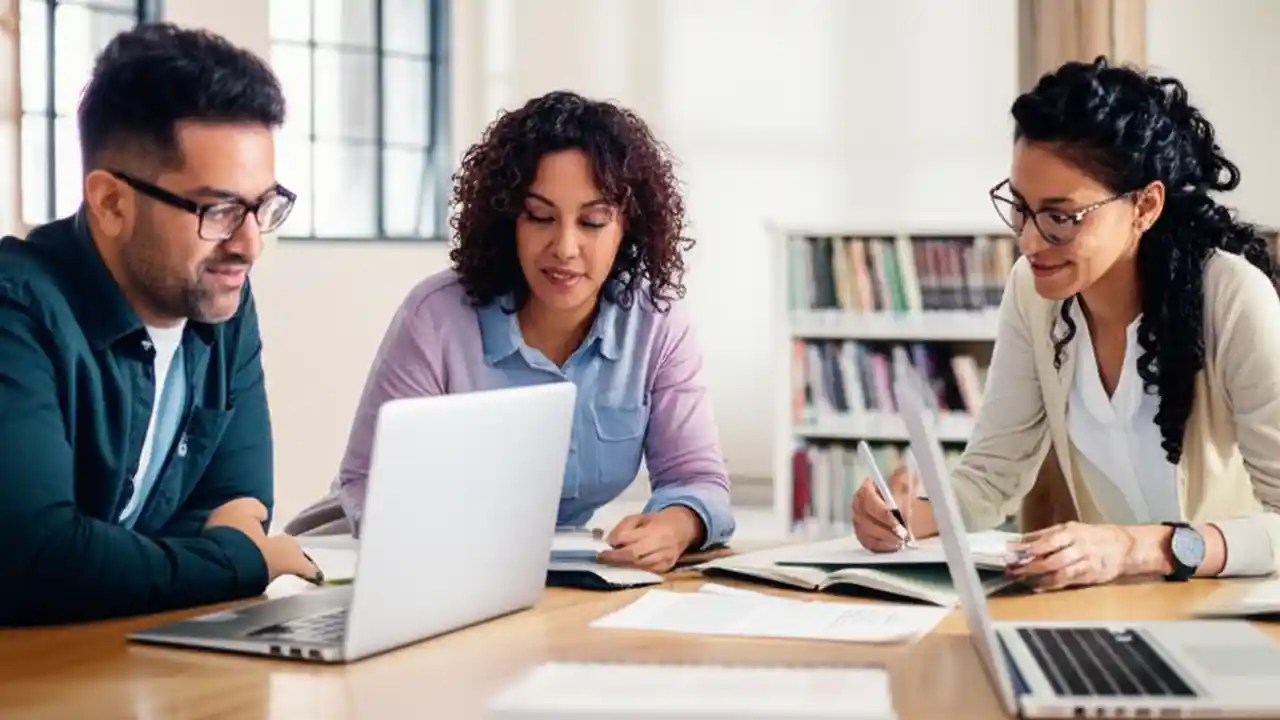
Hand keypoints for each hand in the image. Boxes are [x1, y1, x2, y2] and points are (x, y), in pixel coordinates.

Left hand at [204, 497, 321, 583]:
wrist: (217, 574)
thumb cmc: (254, 554)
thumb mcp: (287, 555)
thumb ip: (303, 562)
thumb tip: (316, 573)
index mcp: (242, 506)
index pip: (257, 508)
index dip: (265, 523)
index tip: (270, 538)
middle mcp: (222, 512)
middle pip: (240, 523)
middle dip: (248, 535)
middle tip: (259, 553)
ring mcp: (205, 530)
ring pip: (226, 537)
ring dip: (234, 548)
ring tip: (245, 565)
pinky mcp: (196, 549)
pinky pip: (214, 552)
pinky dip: (222, 559)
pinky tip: (230, 571)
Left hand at [598, 507, 702, 572]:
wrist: (682, 528)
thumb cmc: (656, 521)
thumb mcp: (639, 517)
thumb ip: (624, 527)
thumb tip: (610, 542)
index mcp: (654, 528)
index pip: (629, 537)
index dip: (614, 543)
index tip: (602, 547)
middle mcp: (661, 544)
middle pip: (633, 555)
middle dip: (615, 558)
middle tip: (602, 559)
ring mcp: (665, 558)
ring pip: (639, 566)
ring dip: (623, 566)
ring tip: (611, 564)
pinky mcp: (667, 567)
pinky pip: (647, 572)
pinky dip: (634, 570)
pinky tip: (626, 567)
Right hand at [851, 466, 917, 551]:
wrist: (909, 506)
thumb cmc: (906, 494)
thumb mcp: (908, 487)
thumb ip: (902, 495)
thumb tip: (900, 508)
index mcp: (867, 488)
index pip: (869, 501)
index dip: (883, 514)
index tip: (898, 524)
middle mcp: (858, 503)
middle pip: (866, 519)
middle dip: (885, 529)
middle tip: (902, 535)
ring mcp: (858, 520)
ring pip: (866, 533)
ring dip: (885, 539)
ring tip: (900, 542)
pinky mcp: (862, 534)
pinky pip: (868, 543)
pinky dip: (881, 546)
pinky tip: (894, 546)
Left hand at [1006, 522, 1135, 591]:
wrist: (1125, 546)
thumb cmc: (1091, 536)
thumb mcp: (1070, 529)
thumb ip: (1045, 535)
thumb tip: (1019, 541)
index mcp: (1071, 531)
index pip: (1046, 540)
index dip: (1026, 547)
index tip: (1008, 552)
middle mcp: (1078, 546)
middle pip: (1050, 558)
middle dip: (1028, 565)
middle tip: (1010, 569)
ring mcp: (1086, 562)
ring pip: (1058, 572)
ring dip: (1037, 577)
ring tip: (1020, 579)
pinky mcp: (1090, 576)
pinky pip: (1068, 581)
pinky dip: (1051, 584)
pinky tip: (1038, 586)